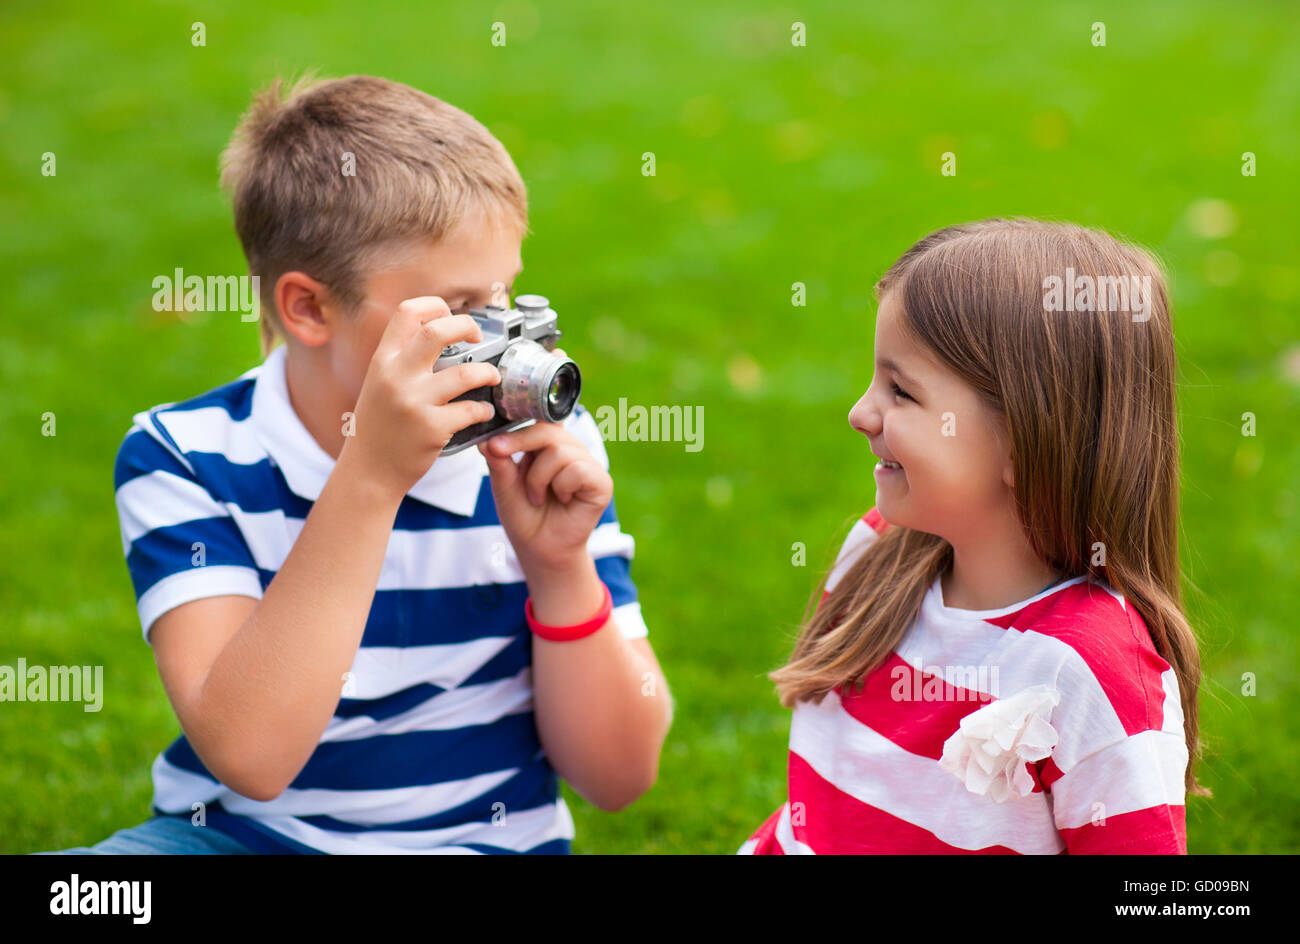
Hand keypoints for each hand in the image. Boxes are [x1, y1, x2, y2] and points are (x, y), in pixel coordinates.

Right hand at [338, 296, 500, 501]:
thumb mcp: (378, 383)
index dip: (435, 306)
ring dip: (488, 372)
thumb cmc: (378, 426)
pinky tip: (483, 411)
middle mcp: (396, 376)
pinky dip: (484, 409)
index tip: (452, 316)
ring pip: (466, 372)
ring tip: (492, 377)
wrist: (368, 471)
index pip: (408, 312)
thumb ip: (401, 359)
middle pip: (437, 331)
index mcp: (383, 360)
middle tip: (478, 337)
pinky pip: (471, 410)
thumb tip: (437, 332)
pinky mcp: (431, 428)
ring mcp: (414, 402)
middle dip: (467, 326)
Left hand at [478, 422, 612, 575]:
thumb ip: (499, 461)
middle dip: (520, 444)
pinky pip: (578, 470)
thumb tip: (487, 439)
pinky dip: (561, 487)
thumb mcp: (504, 485)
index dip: (519, 425)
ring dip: (539, 478)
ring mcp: (589, 464)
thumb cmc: (524, 516)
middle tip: (501, 457)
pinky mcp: (602, 482)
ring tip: (537, 496)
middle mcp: (572, 450)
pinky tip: (561, 500)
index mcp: (550, 445)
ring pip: (560, 451)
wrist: (539, 549)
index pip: (539, 420)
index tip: (494, 440)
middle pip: (548, 430)